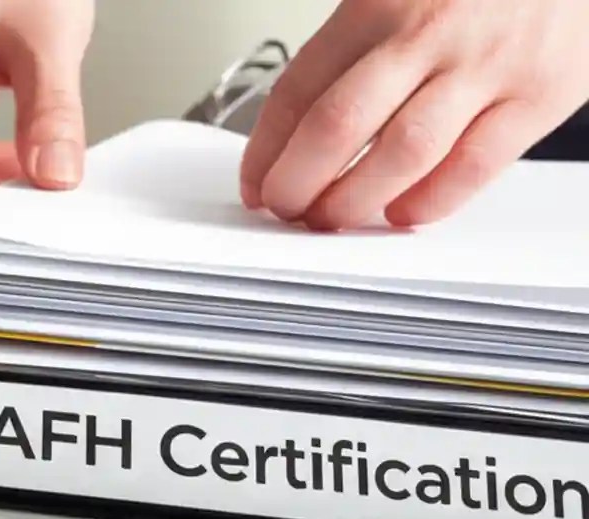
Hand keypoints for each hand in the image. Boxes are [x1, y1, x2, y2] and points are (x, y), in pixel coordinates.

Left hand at [240, 0, 588, 229]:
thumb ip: (356, 44)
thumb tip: (299, 122)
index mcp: (380, 1)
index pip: (299, 88)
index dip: (266, 149)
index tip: (256, 180)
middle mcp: (430, 32)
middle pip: (337, 126)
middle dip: (296, 182)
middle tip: (285, 207)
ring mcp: (487, 66)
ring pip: (400, 155)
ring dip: (353, 200)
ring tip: (330, 218)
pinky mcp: (540, 93)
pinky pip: (474, 166)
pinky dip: (429, 201)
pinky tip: (401, 212)